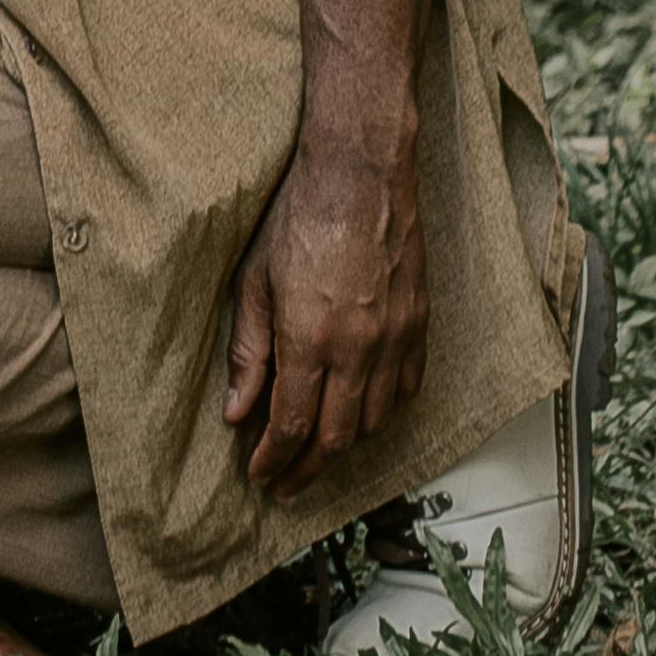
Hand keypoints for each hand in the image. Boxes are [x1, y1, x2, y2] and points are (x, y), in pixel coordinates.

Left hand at [222, 108, 428, 487]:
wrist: (360, 171)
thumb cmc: (300, 216)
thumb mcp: (254, 281)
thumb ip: (247, 353)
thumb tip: (237, 414)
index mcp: (310, 337)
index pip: (293, 425)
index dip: (274, 459)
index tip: (260, 474)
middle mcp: (358, 347)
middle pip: (336, 438)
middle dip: (306, 470)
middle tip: (284, 484)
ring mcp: (395, 338)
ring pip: (374, 422)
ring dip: (344, 446)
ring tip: (318, 452)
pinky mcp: (419, 324)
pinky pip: (407, 389)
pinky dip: (383, 412)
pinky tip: (362, 414)